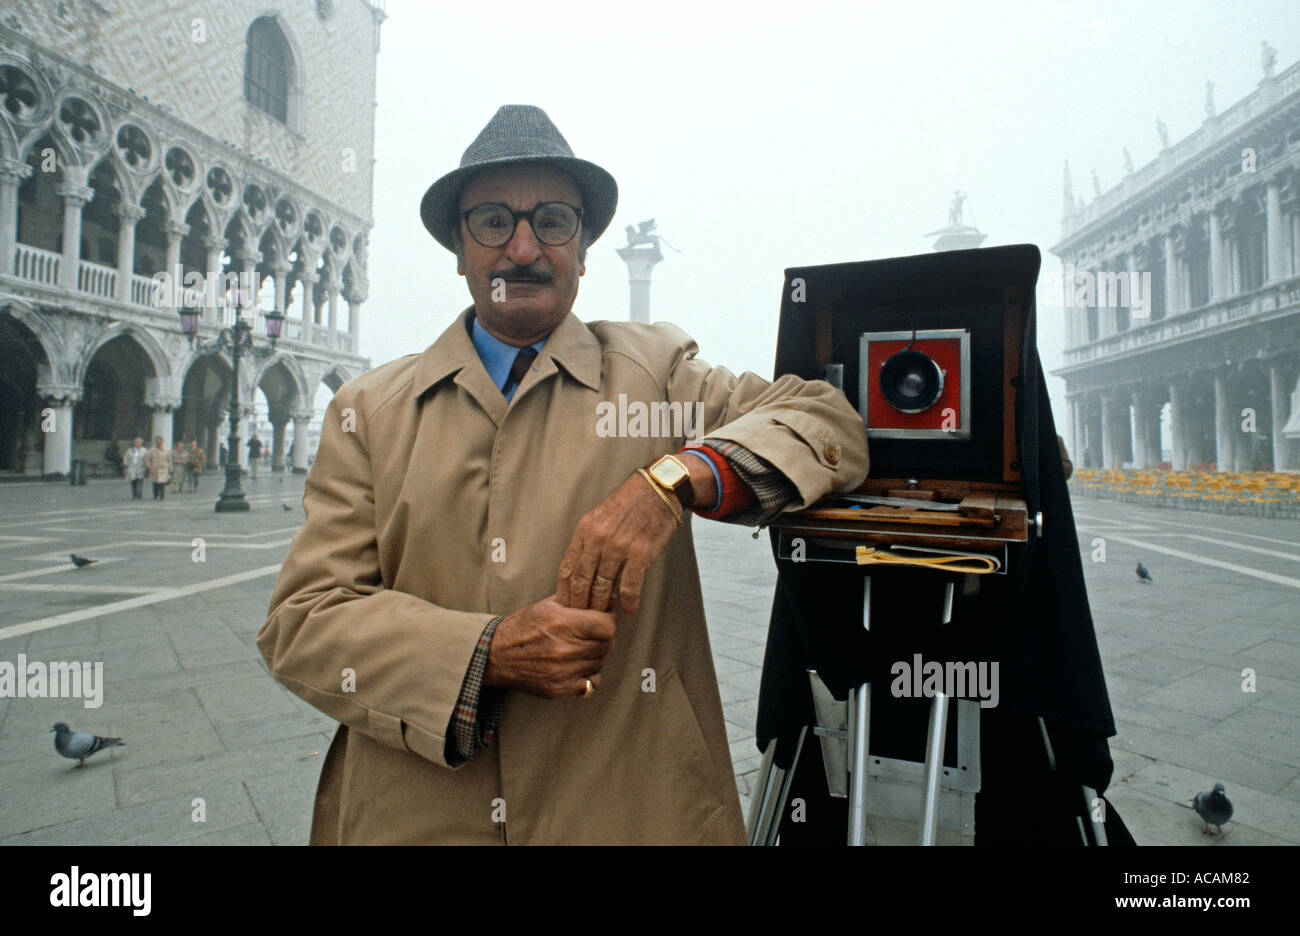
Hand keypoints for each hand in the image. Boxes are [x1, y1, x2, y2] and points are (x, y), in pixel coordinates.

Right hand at [484, 596, 615, 697]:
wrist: (495, 655)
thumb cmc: (522, 627)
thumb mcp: (547, 605)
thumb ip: (576, 601)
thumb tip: (606, 597)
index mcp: (562, 624)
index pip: (607, 626)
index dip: (609, 620)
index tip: (604, 618)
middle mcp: (565, 649)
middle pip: (606, 645)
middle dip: (603, 637)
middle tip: (594, 633)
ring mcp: (562, 672)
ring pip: (599, 663)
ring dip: (596, 655)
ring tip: (582, 648)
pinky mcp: (559, 688)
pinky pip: (591, 683)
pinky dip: (589, 675)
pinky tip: (578, 665)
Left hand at [556, 462, 711, 616]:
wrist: (658, 490)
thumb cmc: (629, 505)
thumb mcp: (599, 517)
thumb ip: (588, 541)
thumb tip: (579, 568)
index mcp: (585, 531)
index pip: (567, 568)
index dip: (564, 591)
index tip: (565, 606)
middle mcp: (598, 540)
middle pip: (582, 581)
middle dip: (579, 604)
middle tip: (580, 620)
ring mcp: (619, 548)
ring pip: (603, 587)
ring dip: (603, 606)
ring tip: (602, 619)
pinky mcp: (640, 554)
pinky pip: (630, 587)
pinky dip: (629, 603)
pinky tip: (629, 612)